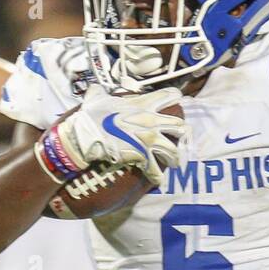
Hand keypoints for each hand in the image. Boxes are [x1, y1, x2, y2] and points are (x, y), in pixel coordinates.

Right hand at [44, 87, 186, 186]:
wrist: (87, 135)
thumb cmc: (91, 114)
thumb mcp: (96, 96)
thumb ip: (101, 92)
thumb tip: (95, 89)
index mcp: (144, 104)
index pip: (170, 96)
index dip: (175, 98)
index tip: (176, 102)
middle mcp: (151, 121)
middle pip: (179, 126)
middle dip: (181, 133)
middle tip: (180, 138)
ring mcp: (149, 140)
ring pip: (173, 150)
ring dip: (174, 157)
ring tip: (174, 163)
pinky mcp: (142, 156)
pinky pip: (155, 170)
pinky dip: (157, 177)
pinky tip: (158, 180)